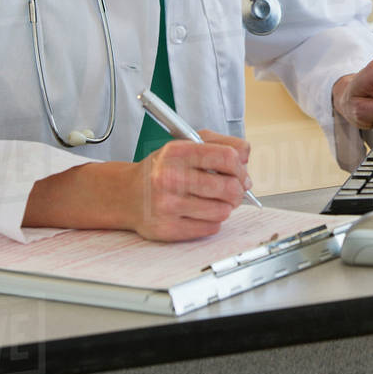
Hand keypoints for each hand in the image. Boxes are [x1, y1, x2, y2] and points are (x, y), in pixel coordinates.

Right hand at [128, 132, 252, 241]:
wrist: (127, 194)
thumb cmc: (162, 169)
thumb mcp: (186, 144)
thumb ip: (220, 144)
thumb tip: (245, 160)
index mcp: (178, 152)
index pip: (227, 157)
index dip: (241, 167)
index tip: (241, 172)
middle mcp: (170, 178)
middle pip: (229, 187)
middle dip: (238, 190)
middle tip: (234, 190)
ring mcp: (168, 205)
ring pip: (223, 210)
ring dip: (225, 207)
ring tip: (215, 201)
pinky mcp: (168, 229)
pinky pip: (210, 228)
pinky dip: (213, 221)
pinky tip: (201, 213)